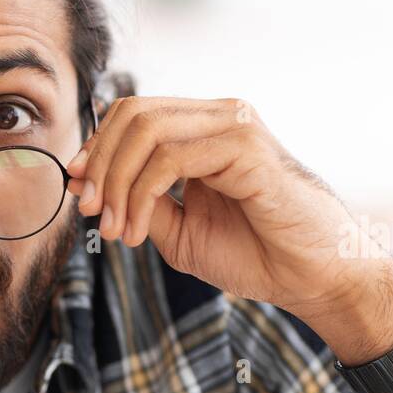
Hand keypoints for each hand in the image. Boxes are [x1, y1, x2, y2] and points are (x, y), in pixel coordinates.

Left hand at [65, 96, 392, 335]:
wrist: (312, 278)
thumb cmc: (256, 254)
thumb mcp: (180, 231)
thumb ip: (141, 203)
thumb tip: (87, 185)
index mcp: (206, 129)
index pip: (134, 114)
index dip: (97, 148)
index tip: (79, 192)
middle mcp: (221, 117)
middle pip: (134, 114)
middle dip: (100, 164)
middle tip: (92, 213)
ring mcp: (236, 128)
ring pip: (147, 132)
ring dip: (118, 185)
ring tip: (117, 231)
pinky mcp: (247, 150)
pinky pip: (171, 160)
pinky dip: (142, 197)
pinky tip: (141, 233)